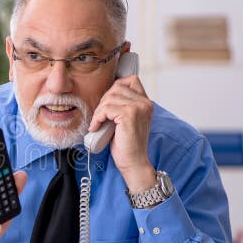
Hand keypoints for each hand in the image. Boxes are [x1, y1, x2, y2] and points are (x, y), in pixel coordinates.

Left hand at [87, 74, 155, 192]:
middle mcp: (145, 103)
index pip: (131, 80)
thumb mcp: (125, 120)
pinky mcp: (129, 115)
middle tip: (100, 117)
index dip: (115, 88)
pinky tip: (96, 127)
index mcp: (146, 103)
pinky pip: (106, 109)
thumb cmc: (126, 144)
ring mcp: (138, 108)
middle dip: (104, 101)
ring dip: (99, 111)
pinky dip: (97, 118)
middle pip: (117, 87)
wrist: (133, 162)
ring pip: (109, 98)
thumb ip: (122, 105)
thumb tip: (105, 95)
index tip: (107, 104)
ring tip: (98, 123)